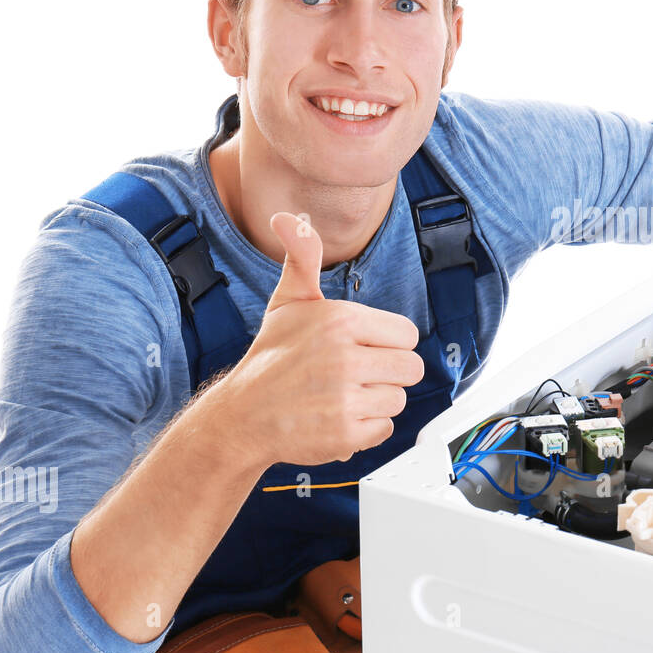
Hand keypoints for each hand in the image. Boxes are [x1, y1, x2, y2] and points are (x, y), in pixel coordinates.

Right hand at [209, 212, 425, 468]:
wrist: (241, 415)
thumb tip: (289, 219)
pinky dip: (365, 430)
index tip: (360, 348)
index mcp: (341, 320)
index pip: (407, 334)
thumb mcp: (288, 302)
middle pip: (411, 368)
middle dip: (387, 374)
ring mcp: (345, 397)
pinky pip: (385, 430)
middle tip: (353, 376)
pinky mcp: (345, 433)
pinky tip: (337, 418)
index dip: (387, 343)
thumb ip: (303, 259)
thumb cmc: (271, 357)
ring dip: (375, 402)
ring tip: (341, 397)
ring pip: (398, 400)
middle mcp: (345, 357)